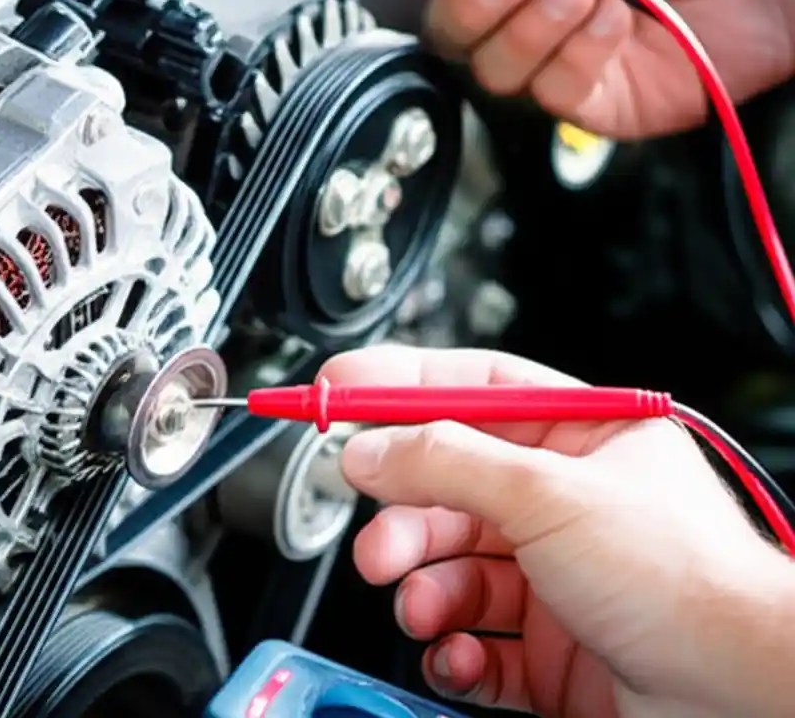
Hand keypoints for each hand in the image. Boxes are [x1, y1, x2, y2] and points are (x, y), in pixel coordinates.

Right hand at [323, 345, 794, 716]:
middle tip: (377, 540)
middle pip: (447, 489)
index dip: (398, 387)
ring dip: (423, 591)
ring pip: (450, 570)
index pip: (471, 391)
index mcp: (581, 440)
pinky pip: (470, 640)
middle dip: (403, 518)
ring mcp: (554, 580)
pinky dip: (452, 651)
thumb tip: (371, 445)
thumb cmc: (686, 582)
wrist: (739, 697)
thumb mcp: (549, 496)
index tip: (335, 389)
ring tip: (423, 607)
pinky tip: (459, 654)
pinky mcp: (545, 651)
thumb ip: (445, 462)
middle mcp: (565, 505)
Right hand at [425, 0, 794, 138]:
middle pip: (455, 38)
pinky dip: (579, 57)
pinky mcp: (605, 105)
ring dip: (534, 27)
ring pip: (498, 72)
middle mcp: (535, 19)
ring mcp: (566, 65)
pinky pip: (559, 96)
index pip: (457, 0)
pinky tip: (617, 24)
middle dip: (481, 9)